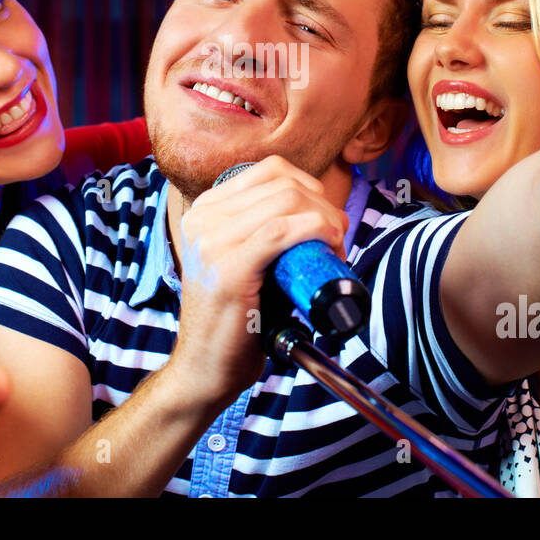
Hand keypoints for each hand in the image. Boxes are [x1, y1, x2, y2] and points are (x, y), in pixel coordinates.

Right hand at [167, 156, 348, 406]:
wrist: (204, 369)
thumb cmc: (234, 319)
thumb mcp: (242, 260)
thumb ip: (264, 230)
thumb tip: (316, 209)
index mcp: (204, 211)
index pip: (269, 171)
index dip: (309, 187)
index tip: (325, 217)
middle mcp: (201, 219)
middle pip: (282, 183)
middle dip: (323, 205)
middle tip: (337, 237)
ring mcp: (211, 241)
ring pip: (286, 201)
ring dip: (325, 219)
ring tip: (333, 249)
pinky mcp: (228, 268)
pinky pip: (282, 231)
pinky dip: (315, 231)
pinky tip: (328, 246)